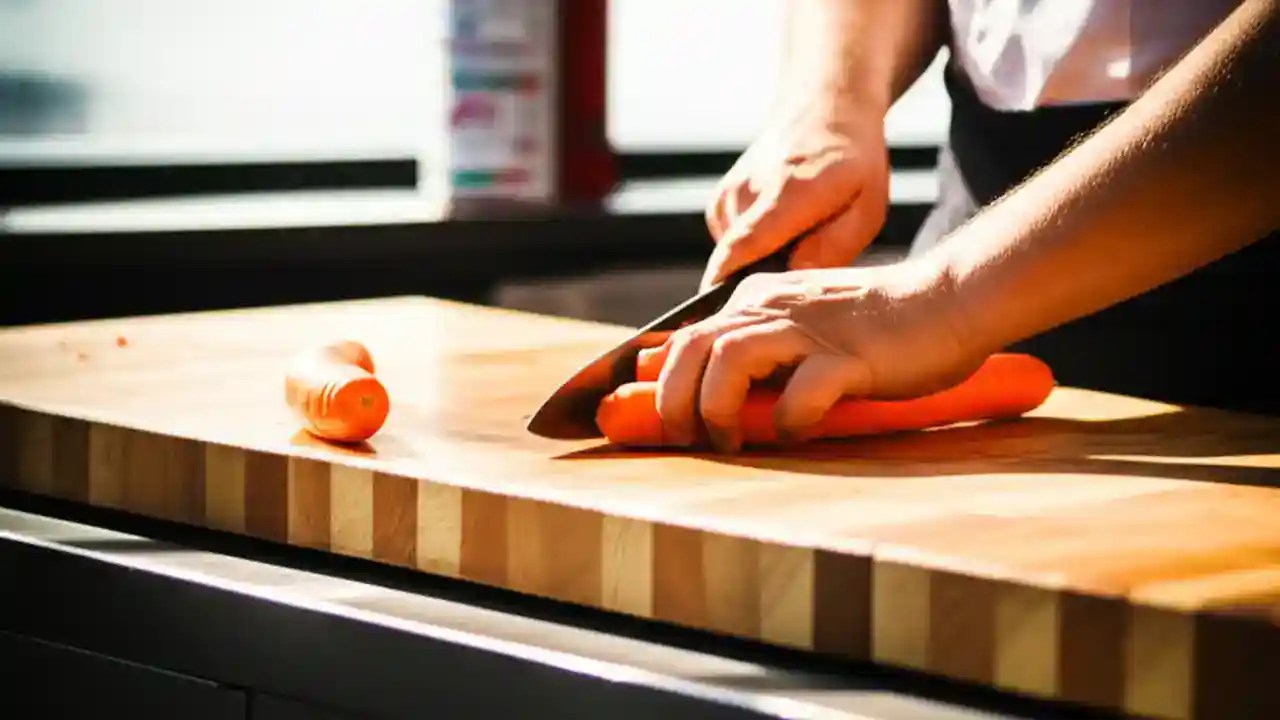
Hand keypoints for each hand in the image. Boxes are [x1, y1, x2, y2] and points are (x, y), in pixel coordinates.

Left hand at [654, 260, 984, 452]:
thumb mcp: (802, 326)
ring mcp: (810, 329)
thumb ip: (761, 348)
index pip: (685, 337)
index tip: (668, 425)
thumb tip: (711, 394)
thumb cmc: (875, 327)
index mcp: (757, 300)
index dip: (663, 385)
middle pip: (692, 347)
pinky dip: (790, 420)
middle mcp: (772, 307)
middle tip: (687, 439)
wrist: (947, 300)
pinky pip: (801, 392)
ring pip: (730, 360)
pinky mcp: (850, 356)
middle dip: (675, 401)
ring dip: (718, 408)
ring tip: (731, 441)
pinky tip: (798, 433)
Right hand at [701, 99, 889, 289]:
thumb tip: (794, 279)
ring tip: (798, 243)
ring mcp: (728, 196)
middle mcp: (748, 193)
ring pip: (735, 257)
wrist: (823, 112)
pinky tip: (782, 231)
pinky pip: (731, 245)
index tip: (722, 322)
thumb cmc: (853, 164)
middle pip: (737, 263)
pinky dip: (754, 249)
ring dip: (762, 264)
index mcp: (788, 193)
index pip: (743, 248)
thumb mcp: (866, 208)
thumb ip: (833, 247)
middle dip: (758, 286)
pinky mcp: (719, 203)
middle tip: (795, 285)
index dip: (727, 290)